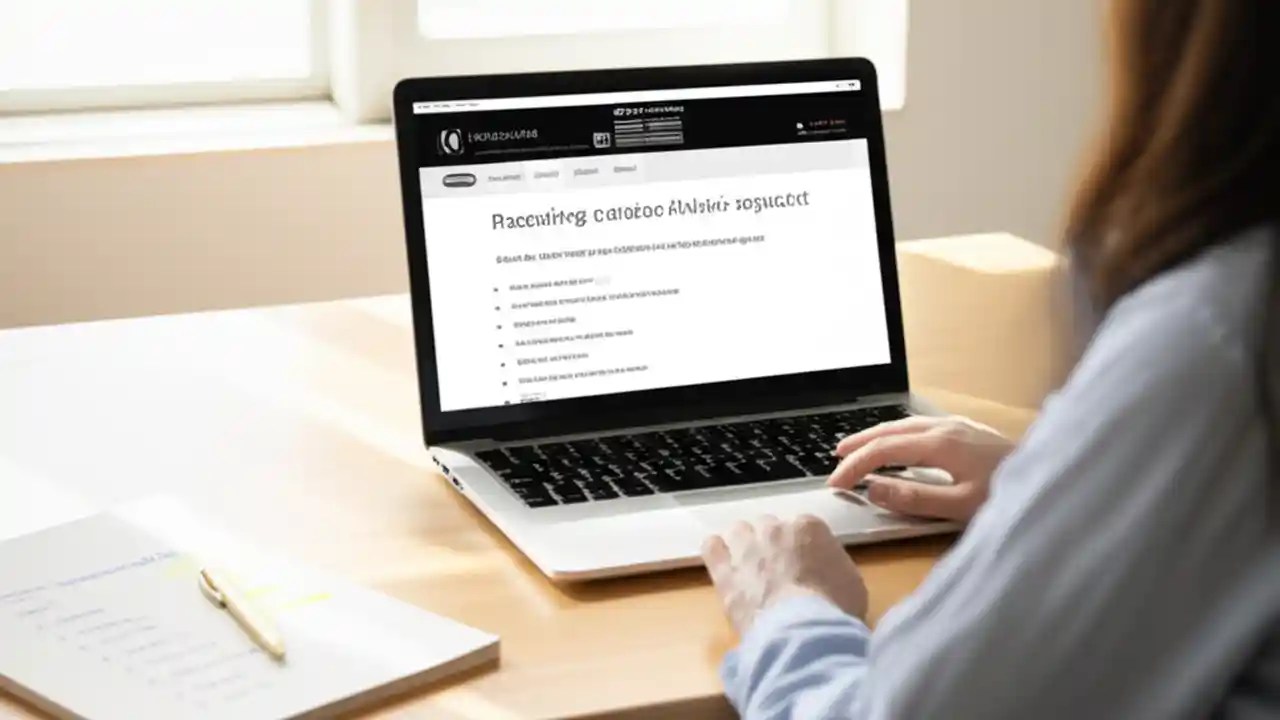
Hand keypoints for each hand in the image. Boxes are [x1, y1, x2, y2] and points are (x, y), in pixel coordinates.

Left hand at [701, 514, 867, 634]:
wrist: (802, 633)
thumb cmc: (835, 610)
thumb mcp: (851, 582)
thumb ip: (832, 565)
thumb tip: (822, 569)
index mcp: (809, 527)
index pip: (802, 526)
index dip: (802, 547)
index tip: (804, 565)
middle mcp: (774, 528)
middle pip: (768, 526)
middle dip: (772, 544)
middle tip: (778, 570)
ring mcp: (746, 546)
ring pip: (739, 530)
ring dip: (743, 545)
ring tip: (749, 569)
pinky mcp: (724, 569)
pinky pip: (712, 546)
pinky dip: (718, 553)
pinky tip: (725, 567)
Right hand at [827, 415, 1014, 521]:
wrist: (1059, 480)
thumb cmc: (1011, 497)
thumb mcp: (960, 507)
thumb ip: (914, 498)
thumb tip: (874, 488)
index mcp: (941, 444)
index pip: (884, 450)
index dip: (856, 465)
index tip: (837, 482)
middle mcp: (947, 428)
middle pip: (891, 430)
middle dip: (859, 443)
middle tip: (835, 459)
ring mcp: (960, 426)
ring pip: (906, 424)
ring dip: (877, 435)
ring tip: (857, 448)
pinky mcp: (970, 430)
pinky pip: (922, 425)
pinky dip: (899, 433)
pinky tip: (900, 443)